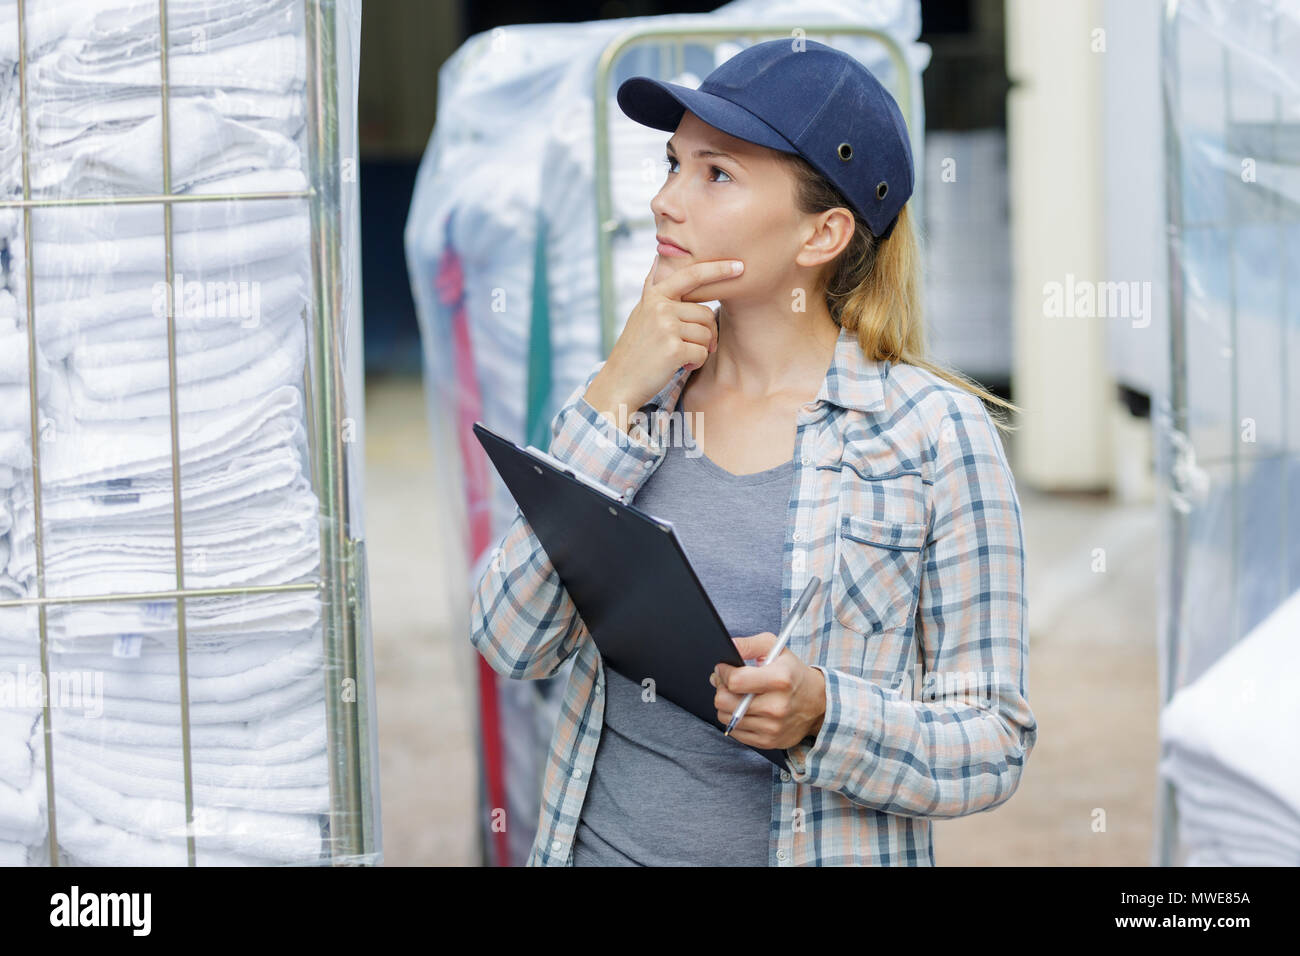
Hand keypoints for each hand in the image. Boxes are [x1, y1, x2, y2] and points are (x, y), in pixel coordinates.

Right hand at [584, 254, 741, 416]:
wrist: (619, 381)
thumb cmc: (635, 348)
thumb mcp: (640, 312)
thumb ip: (653, 287)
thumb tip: (657, 257)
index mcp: (655, 296)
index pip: (692, 275)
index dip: (718, 269)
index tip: (740, 266)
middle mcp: (660, 307)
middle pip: (707, 314)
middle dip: (706, 334)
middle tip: (691, 346)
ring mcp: (666, 327)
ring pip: (707, 334)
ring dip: (700, 349)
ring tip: (679, 356)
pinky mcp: (673, 349)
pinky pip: (702, 353)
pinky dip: (695, 362)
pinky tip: (678, 365)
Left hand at [710, 632, 826, 750]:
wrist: (818, 703)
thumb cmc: (792, 673)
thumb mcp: (775, 648)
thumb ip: (749, 644)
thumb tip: (729, 646)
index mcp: (780, 680)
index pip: (735, 680)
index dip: (723, 672)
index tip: (724, 668)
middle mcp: (776, 706)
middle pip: (724, 701)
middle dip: (721, 689)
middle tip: (727, 682)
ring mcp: (772, 727)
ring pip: (725, 717)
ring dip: (726, 705)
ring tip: (737, 695)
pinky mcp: (768, 741)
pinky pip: (734, 731)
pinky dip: (735, 719)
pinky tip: (745, 709)